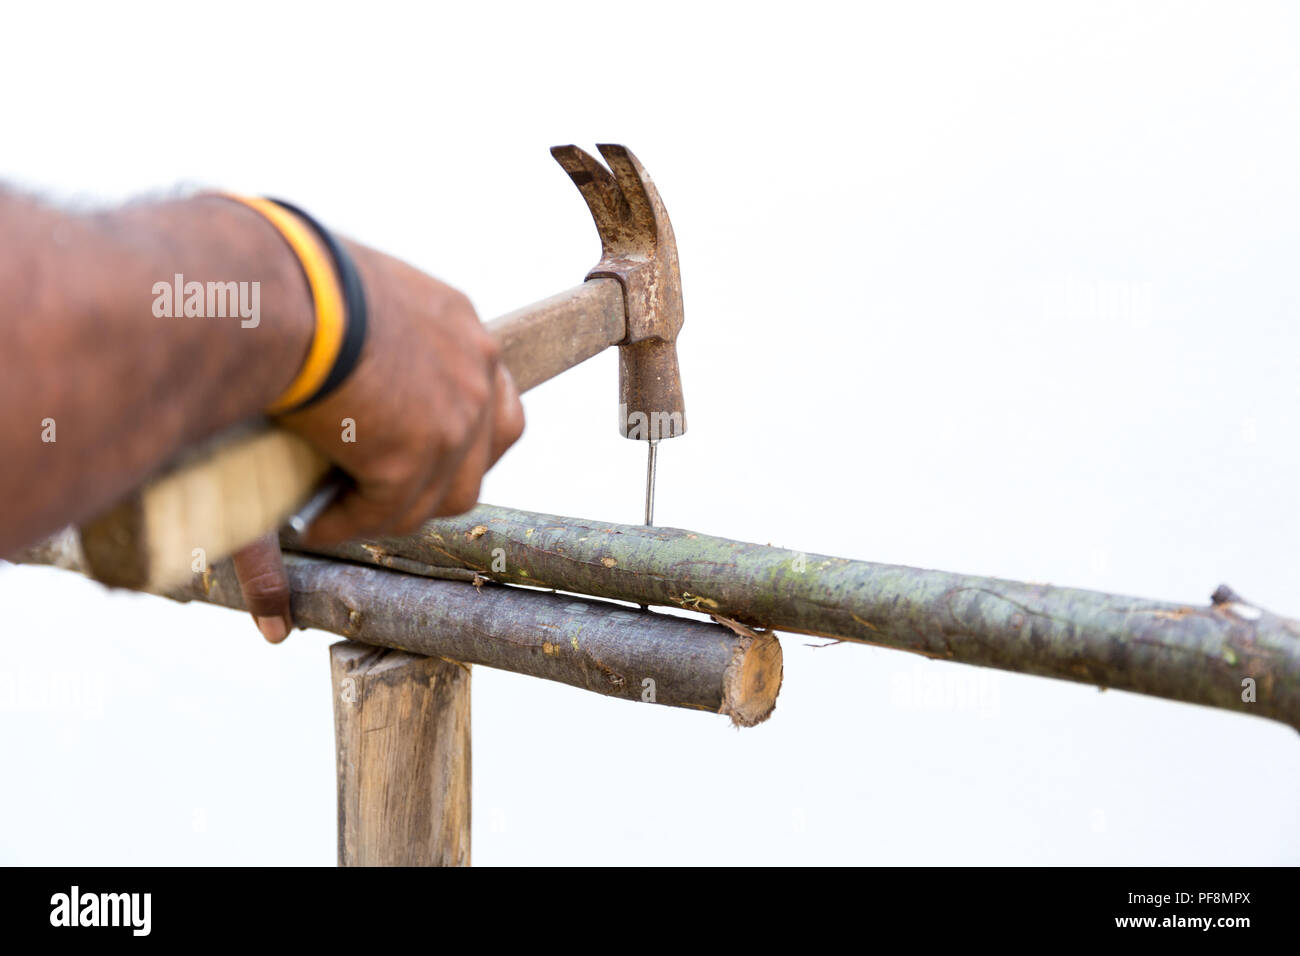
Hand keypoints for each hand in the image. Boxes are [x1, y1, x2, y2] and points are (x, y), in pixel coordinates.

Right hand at [235, 241, 523, 642]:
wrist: (282, 291)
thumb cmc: (296, 276)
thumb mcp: (363, 293)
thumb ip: (380, 331)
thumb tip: (344, 355)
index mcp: (463, 326)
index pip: (494, 403)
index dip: (466, 442)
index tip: (430, 457)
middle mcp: (473, 375)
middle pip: (478, 462)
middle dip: (433, 488)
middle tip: (384, 497)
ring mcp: (451, 422)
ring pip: (436, 500)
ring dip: (390, 513)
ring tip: (346, 515)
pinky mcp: (411, 459)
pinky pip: (383, 513)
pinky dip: (346, 524)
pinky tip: (314, 523)